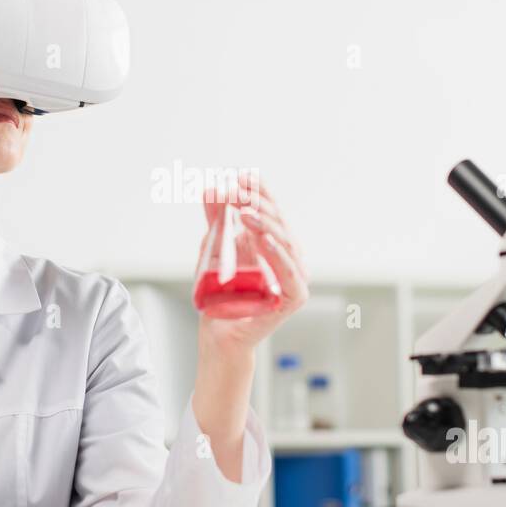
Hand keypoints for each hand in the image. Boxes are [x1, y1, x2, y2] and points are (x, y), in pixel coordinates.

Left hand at [196, 172, 308, 356]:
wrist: (218, 332)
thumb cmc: (220, 293)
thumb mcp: (215, 249)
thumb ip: (217, 220)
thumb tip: (209, 189)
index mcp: (276, 243)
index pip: (272, 211)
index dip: (260, 192)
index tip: (241, 174)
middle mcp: (290, 258)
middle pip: (280, 224)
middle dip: (259, 204)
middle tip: (237, 192)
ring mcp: (295, 278)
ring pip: (286, 244)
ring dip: (266, 224)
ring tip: (245, 211)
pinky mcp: (293, 299)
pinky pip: (289, 273)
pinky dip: (277, 254)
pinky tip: (263, 238)